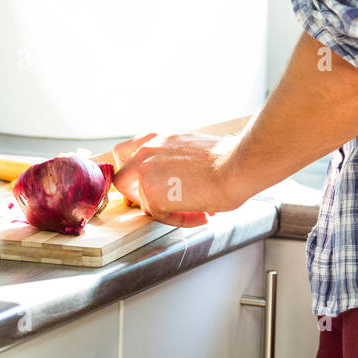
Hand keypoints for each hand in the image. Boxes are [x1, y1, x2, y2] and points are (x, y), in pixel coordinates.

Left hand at [112, 131, 239, 226]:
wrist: (234, 166)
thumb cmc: (226, 159)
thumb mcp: (193, 150)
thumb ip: (175, 161)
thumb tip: (177, 179)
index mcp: (159, 138)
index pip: (128, 153)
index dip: (134, 172)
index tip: (147, 184)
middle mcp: (148, 150)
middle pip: (122, 178)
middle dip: (137, 195)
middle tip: (161, 203)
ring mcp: (145, 170)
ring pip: (144, 201)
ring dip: (168, 210)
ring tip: (196, 210)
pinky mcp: (150, 192)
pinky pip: (159, 215)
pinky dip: (180, 219)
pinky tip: (201, 214)